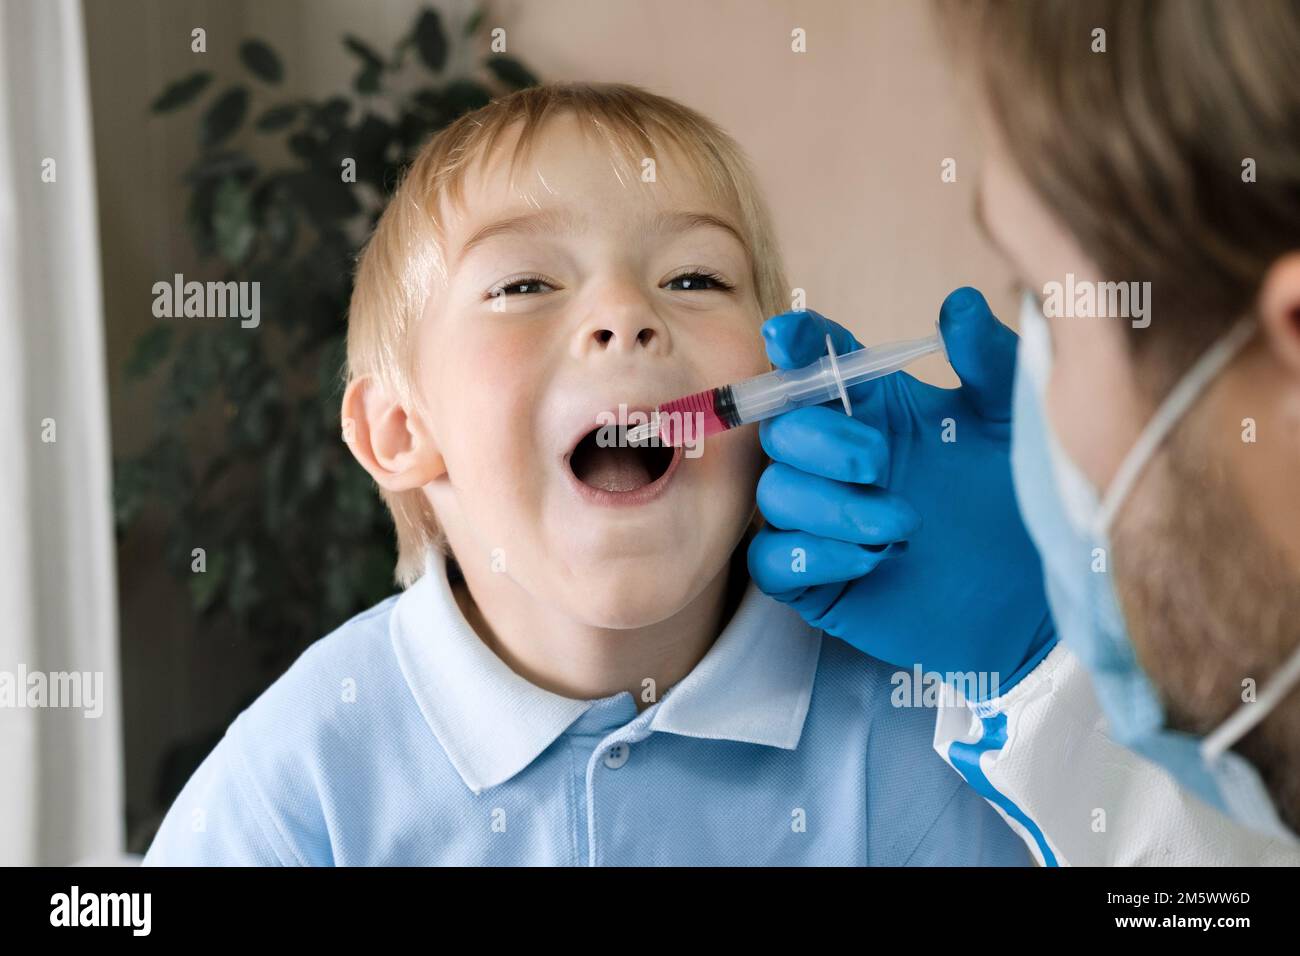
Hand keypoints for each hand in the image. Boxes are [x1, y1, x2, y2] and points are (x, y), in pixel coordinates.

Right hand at [746, 287, 1054, 696]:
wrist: (1037, 601)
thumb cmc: (1027, 502)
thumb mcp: (1018, 423)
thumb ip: (992, 361)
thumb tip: (960, 304)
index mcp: (876, 408)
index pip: (815, 362)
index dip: (796, 345)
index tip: (789, 337)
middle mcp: (836, 459)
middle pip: (779, 427)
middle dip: (822, 442)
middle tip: (880, 464)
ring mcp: (820, 520)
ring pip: (774, 495)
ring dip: (832, 509)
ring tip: (904, 529)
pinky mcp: (815, 581)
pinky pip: (769, 561)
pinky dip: (812, 556)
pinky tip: (869, 562)